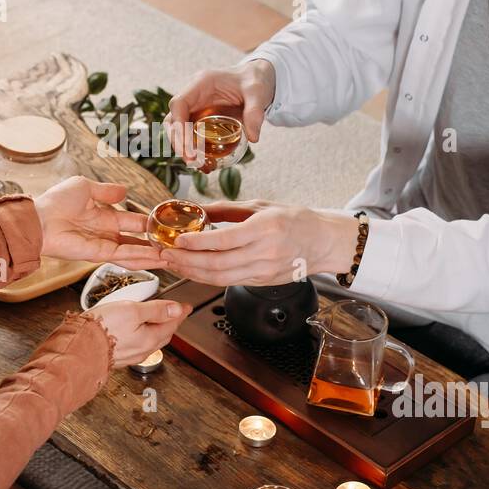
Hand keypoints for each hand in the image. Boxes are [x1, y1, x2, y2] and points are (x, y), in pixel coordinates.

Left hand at [34, 176, 165, 269]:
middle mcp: (105, 233)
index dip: (148, 223)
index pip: (132, 222)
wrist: (38, 218)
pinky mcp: (98, 254)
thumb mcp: (85, 187)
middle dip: (154, 243)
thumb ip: (107, 191)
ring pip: (134, 252)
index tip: (163, 224)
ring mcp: (103, 245)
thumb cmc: (55, 201)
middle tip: (174, 244)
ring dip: (153, 254)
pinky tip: (157, 257)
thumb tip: (125, 191)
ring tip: (173, 256)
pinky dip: (141, 257)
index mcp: (103, 216)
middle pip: (136, 241)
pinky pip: (124, 256)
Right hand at [84, 299, 192, 367]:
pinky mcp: (118, 356)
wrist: (78, 348)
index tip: (186, 307)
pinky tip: (134, 330)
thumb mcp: (133, 310)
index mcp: (150, 338)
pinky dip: (141, 335)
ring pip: (150, 341)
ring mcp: (130, 355)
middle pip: (163, 334)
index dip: (180, 313)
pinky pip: (136, 345)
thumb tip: (177, 310)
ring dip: (156, 329)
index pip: (172, 324)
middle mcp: (143, 350)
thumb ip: (156, 310)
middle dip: (170, 323)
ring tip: (155, 319)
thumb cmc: (102, 328)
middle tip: (174, 312)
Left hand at [160, 200, 361, 286]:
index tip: (178, 240)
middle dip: (188, 261)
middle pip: (218, 264)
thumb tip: (195, 209)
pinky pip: (229, 282)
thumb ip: (226, 209)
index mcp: (265, 229)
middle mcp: (265, 253)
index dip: (199, 242)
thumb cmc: (293, 219)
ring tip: (174, 264)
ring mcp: (264, 272)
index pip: (225, 240)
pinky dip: (207, 278)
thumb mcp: (261, 206)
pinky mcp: (262, 283)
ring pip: (221, 278)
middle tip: (166, 254)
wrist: (322, 242)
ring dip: (193, 273)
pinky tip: (192, 271)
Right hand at [167, 60, 275, 163]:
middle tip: (190, 159)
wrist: (257, 79)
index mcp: (201, 83)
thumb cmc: (254, 80)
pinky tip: (204, 163)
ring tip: (195, 164)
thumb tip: (253, 138)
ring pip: (178, 128)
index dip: (178, 124)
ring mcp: (196, 108)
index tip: (188, 145)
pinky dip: (194, 149)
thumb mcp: (258, 92)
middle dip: (177, 140)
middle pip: (173, 118)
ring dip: (183, 147)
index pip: (179, 103)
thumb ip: (255, 112)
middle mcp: (194, 96)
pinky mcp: (201, 118)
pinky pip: (191, 134)